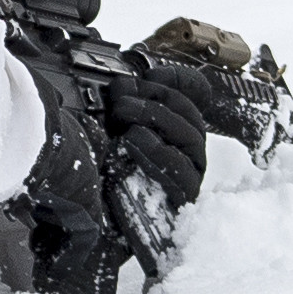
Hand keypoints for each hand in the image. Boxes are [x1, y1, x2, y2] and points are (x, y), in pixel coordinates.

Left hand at [99, 58, 232, 213]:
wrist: (100, 221)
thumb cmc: (109, 174)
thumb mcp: (113, 132)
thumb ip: (123, 107)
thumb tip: (125, 82)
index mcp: (176, 126)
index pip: (193, 93)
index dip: (175, 78)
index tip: (147, 72)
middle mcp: (189, 145)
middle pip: (187, 110)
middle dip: (153, 96)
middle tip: (121, 96)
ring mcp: (192, 169)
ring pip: (189, 134)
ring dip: (154, 117)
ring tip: (123, 113)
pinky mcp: (185, 194)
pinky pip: (181, 170)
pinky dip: (156, 150)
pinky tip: (132, 140)